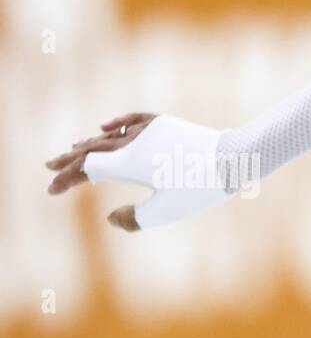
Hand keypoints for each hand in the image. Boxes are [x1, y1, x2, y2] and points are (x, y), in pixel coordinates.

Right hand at [45, 113, 230, 230]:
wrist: (233, 159)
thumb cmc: (200, 188)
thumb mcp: (166, 212)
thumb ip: (134, 219)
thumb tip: (112, 218)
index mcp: (128, 162)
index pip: (86, 168)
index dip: (66, 179)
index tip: (52, 190)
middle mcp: (133, 141)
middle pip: (92, 149)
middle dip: (69, 159)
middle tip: (50, 165)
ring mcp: (149, 129)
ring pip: (110, 135)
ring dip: (89, 143)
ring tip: (74, 148)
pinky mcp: (166, 124)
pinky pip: (133, 119)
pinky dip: (116, 124)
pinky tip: (107, 125)